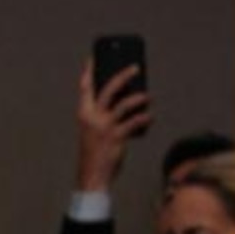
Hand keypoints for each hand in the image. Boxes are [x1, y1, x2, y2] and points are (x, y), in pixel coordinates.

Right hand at [75, 57, 151, 192]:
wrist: (92, 175)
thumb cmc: (95, 152)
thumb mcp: (93, 130)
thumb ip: (103, 115)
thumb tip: (126, 100)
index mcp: (83, 113)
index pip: (85, 87)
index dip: (89, 71)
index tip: (93, 58)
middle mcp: (92, 117)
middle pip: (109, 89)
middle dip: (123, 76)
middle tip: (136, 68)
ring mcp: (104, 127)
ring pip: (125, 104)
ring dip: (139, 98)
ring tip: (148, 96)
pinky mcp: (116, 137)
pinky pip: (135, 122)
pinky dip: (145, 118)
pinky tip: (151, 117)